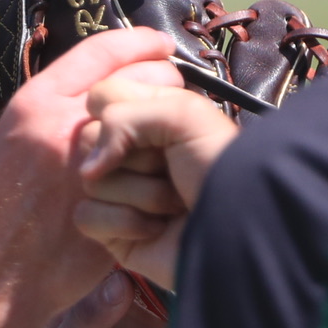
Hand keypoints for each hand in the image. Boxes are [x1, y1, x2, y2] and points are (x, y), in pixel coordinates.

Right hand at [0, 27, 179, 324]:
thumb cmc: (1, 210)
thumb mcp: (14, 141)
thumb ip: (54, 112)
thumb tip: (101, 90)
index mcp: (36, 103)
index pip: (99, 52)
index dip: (137, 43)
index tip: (160, 44)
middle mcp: (61, 126)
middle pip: (138, 81)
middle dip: (163, 86)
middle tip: (169, 100)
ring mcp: (85, 167)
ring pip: (154, 124)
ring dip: (166, 135)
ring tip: (163, 150)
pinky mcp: (105, 204)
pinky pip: (149, 175)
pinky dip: (156, 181)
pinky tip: (155, 189)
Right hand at [74, 82, 239, 285]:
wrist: (240, 230)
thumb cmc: (220, 167)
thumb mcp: (182, 115)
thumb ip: (123, 115)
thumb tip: (88, 169)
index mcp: (149, 116)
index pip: (102, 97)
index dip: (118, 111)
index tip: (153, 128)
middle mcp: (131, 152)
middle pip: (88, 139)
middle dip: (137, 158)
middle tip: (171, 169)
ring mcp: (120, 192)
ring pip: (90, 181)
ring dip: (141, 195)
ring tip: (175, 204)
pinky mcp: (114, 230)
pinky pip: (87, 217)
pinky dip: (124, 223)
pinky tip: (155, 229)